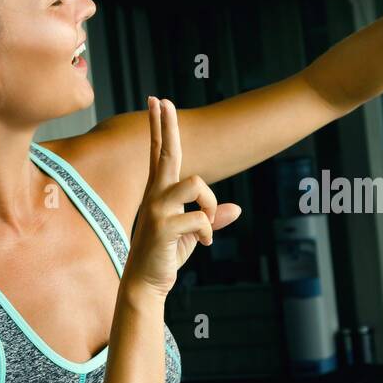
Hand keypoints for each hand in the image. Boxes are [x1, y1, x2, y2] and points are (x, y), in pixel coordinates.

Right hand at [123, 98, 241, 300]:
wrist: (147, 283)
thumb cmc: (167, 256)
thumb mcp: (194, 234)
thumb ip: (212, 218)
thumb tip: (236, 209)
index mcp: (161, 193)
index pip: (160, 153)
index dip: (159, 127)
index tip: (156, 101)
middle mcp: (156, 195)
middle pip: (165, 152)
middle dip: (165, 125)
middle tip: (161, 99)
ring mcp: (157, 209)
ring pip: (196, 183)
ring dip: (209, 205)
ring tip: (206, 227)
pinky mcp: (163, 226)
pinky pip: (201, 218)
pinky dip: (208, 231)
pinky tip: (203, 242)